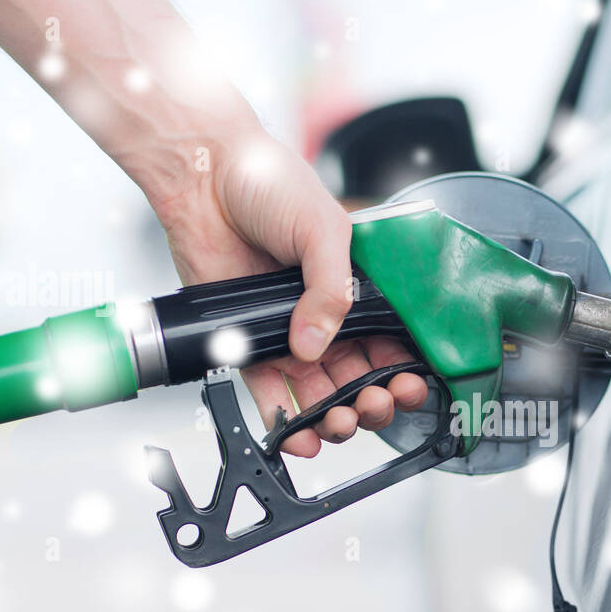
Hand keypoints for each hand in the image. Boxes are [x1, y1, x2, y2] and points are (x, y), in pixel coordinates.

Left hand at [154, 132, 427, 456]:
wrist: (204, 176)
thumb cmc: (269, 183)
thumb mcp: (323, 228)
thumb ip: (332, 289)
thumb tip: (316, 344)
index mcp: (358, 288)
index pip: (390, 342)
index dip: (402, 371)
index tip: (406, 387)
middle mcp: (326, 315)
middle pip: (359, 377)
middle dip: (372, 401)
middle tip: (373, 406)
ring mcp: (288, 332)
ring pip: (320, 392)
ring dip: (335, 417)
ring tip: (339, 423)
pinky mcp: (248, 342)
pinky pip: (271, 392)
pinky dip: (286, 418)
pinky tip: (302, 435)